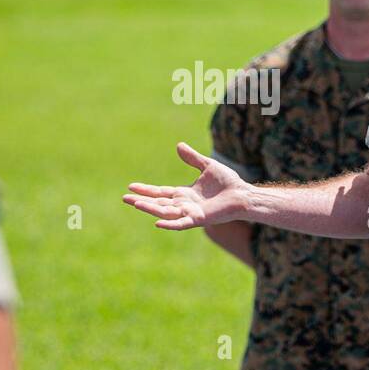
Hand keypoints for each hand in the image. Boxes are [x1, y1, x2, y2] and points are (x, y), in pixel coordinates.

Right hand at [124, 143, 246, 229]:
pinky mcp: (199, 219)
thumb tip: (178, 146)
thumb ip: (193, 158)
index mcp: (185, 194)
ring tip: (135, 204)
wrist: (243, 194)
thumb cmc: (228, 182)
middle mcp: (184, 205)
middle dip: (142, 201)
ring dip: (150, 209)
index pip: (161, 193)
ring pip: (165, 212)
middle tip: (125, 198)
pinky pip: (181, 223)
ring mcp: (191, 213)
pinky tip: (157, 222)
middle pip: (158, 203)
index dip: (146, 190)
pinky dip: (169, 223)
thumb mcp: (207, 166)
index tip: (131, 187)